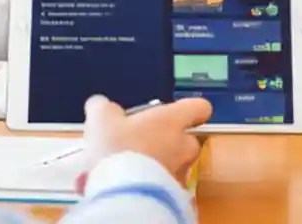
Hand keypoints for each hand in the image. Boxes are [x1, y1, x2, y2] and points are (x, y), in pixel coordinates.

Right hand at [78, 95, 212, 190]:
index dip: (190, 108)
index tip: (176, 112)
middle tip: (137, 144)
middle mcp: (183, 146)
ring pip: (171, 164)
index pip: (199, 107)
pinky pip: (160, 186)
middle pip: (185, 139)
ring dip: (152, 164)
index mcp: (172, 120)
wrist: (124, 195)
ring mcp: (180, 173)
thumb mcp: (101, 118)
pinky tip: (120, 186)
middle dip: (164, 142)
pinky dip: (145, 185)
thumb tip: (102, 105)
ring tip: (120, 170)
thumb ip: (104, 107)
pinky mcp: (172, 196)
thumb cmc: (118, 147)